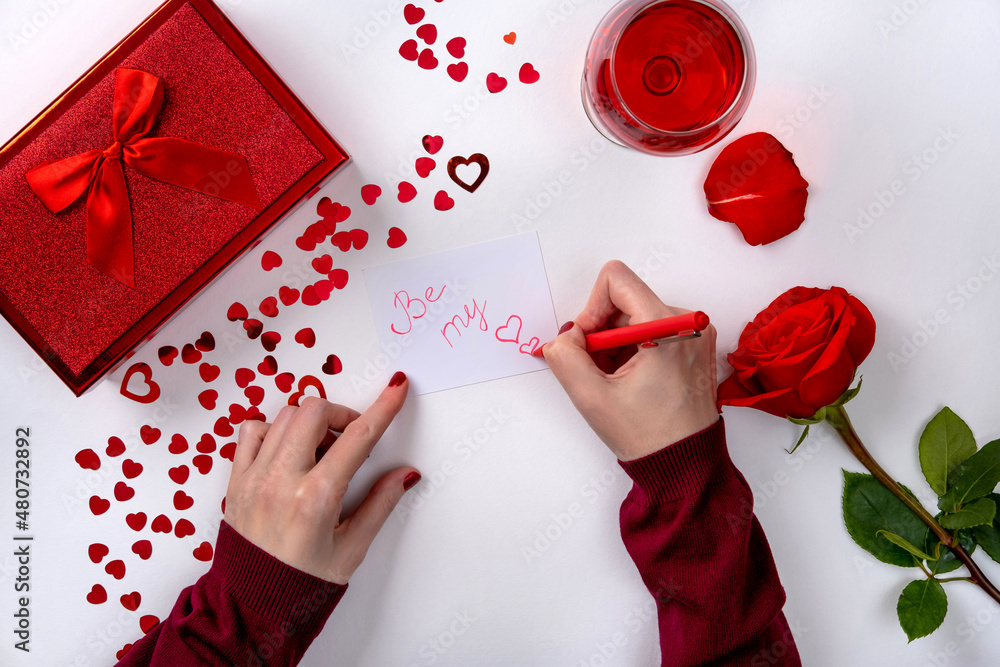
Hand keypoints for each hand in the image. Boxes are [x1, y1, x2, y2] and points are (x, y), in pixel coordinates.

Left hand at [223, 373, 419, 584]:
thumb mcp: (352, 548)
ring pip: (284, 416)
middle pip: (314, 410)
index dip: (382, 408)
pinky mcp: (236, 480)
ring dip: (309, 424)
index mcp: (316, 498)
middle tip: (350, 437)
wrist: (253, 606)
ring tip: (320, 453)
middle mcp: (281, 480)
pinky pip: (251, 431)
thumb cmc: (302, 582)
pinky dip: (273, 432)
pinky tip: (288, 453)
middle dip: (341, 414)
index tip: (396, 389)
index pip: (357, 437)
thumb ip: (380, 504)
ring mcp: (254, 477)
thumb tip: (405, 475)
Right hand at [543, 261, 718, 460]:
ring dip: (615, 345)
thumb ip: (565, 356)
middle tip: (598, 371)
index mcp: (668, 326)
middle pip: (625, 300)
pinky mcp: (693, 345)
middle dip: (601, 333)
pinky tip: (630, 381)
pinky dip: (631, 351)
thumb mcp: (591, 398)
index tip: (588, 343)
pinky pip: (651, 330)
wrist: (685, 466)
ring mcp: (694, 333)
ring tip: (617, 382)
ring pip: (635, 316)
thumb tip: (565, 336)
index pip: (616, 280)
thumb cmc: (649, 436)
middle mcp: (688, 322)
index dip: (590, 308)